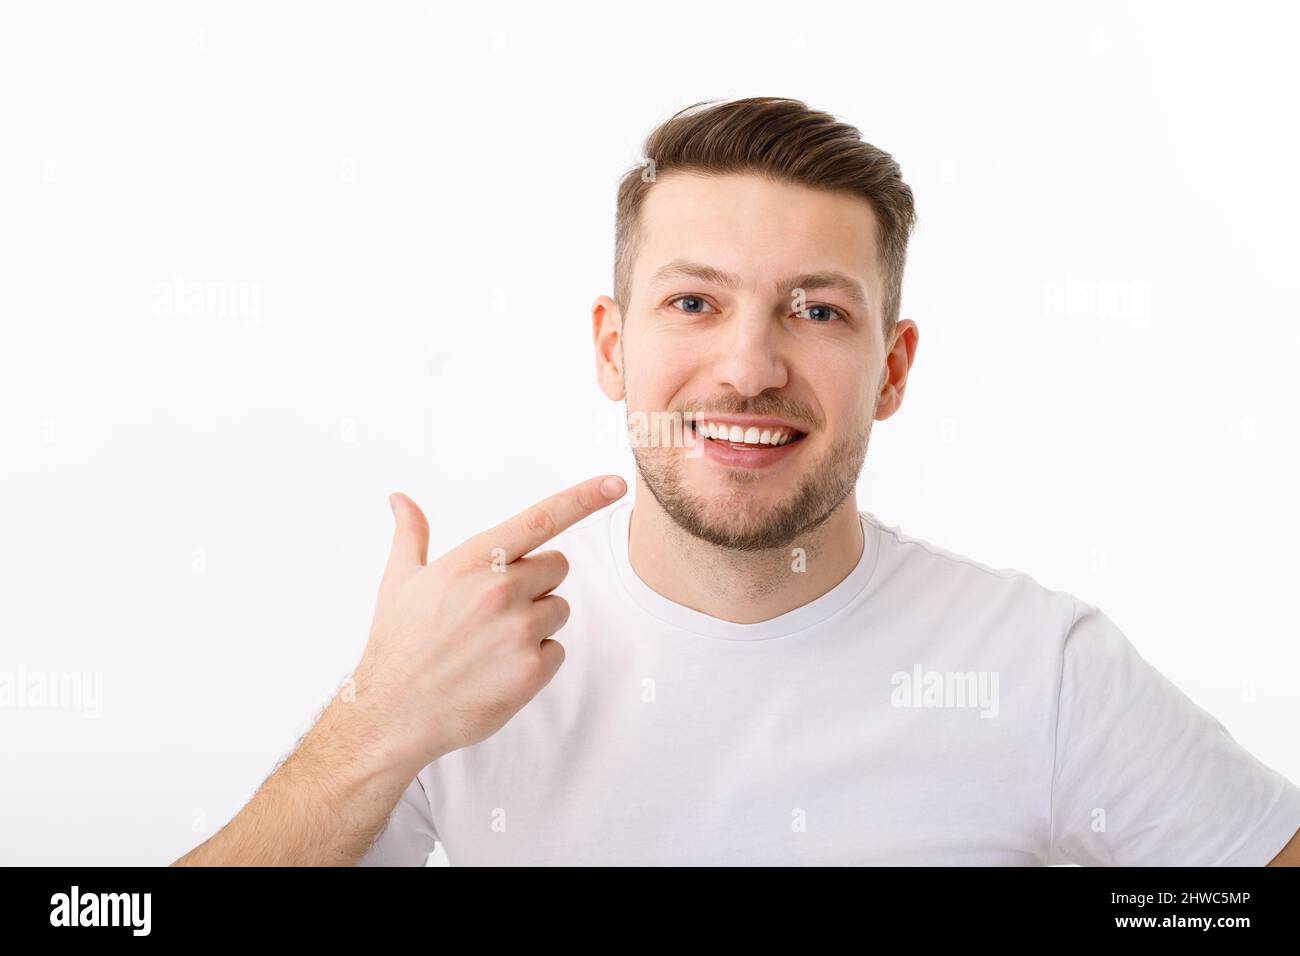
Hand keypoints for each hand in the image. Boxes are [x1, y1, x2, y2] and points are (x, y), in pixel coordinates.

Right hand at [348, 475, 627, 774]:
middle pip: (557, 566)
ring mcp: (518, 630)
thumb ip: (410, 534)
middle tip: (493, 610)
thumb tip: (399, 498)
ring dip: (535, 623)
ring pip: (558, 609)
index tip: (616, 484)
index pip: (540, 519)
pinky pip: (557, 650)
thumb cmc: (397, 644)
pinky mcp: (531, 670)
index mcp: (471, 561)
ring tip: (489, 643)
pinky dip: (535, 660)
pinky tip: (496, 670)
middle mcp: (499, 589)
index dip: (584, 498)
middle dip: (535, 583)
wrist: (392, 714)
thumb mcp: (399, 581)